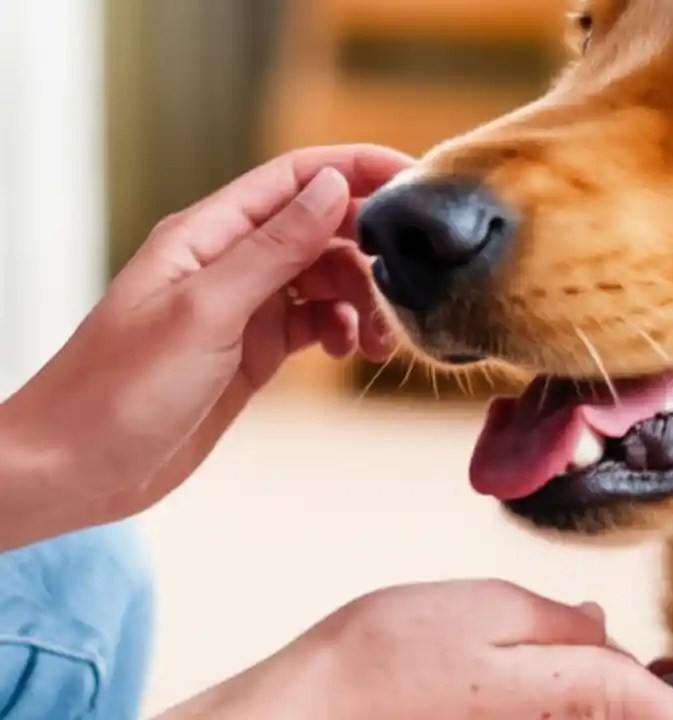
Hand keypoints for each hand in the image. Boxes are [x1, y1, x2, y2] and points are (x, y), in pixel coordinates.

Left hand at [0, 144, 414, 548]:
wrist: (77, 469)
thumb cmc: (119, 390)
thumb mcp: (206, 312)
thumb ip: (273, 250)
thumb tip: (330, 185)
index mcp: (207, 235)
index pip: (294, 178)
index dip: (354, 170)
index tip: (414, 180)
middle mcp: (228, 263)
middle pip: (318, 228)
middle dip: (369, 248)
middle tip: (411, 278)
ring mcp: (242, 308)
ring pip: (324, 281)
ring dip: (362, 300)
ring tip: (380, 339)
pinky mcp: (252, 351)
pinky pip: (315, 324)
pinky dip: (342, 332)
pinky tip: (349, 352)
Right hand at [159, 581, 672, 719]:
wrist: (308, 714)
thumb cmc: (381, 658)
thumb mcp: (484, 606)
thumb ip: (557, 621)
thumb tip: (602, 630)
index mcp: (550, 692)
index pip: (640, 700)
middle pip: (618, 713)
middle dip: (649, 697)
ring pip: (588, 716)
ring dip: (612, 697)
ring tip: (631, 671)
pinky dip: (573, 701)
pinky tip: (565, 675)